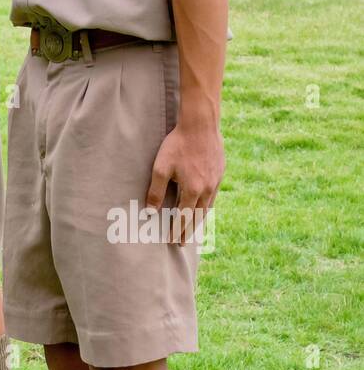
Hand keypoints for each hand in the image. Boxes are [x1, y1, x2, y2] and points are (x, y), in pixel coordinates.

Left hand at [146, 118, 224, 244]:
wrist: (201, 125)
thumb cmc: (177, 145)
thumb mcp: (161, 168)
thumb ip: (155, 191)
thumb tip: (150, 213)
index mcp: (192, 190)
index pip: (183, 217)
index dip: (177, 230)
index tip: (172, 241)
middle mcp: (207, 189)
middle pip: (198, 216)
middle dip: (189, 231)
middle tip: (183, 244)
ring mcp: (216, 181)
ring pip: (208, 207)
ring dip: (200, 221)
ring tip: (193, 230)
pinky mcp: (220, 173)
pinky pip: (214, 196)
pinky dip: (207, 206)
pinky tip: (204, 208)